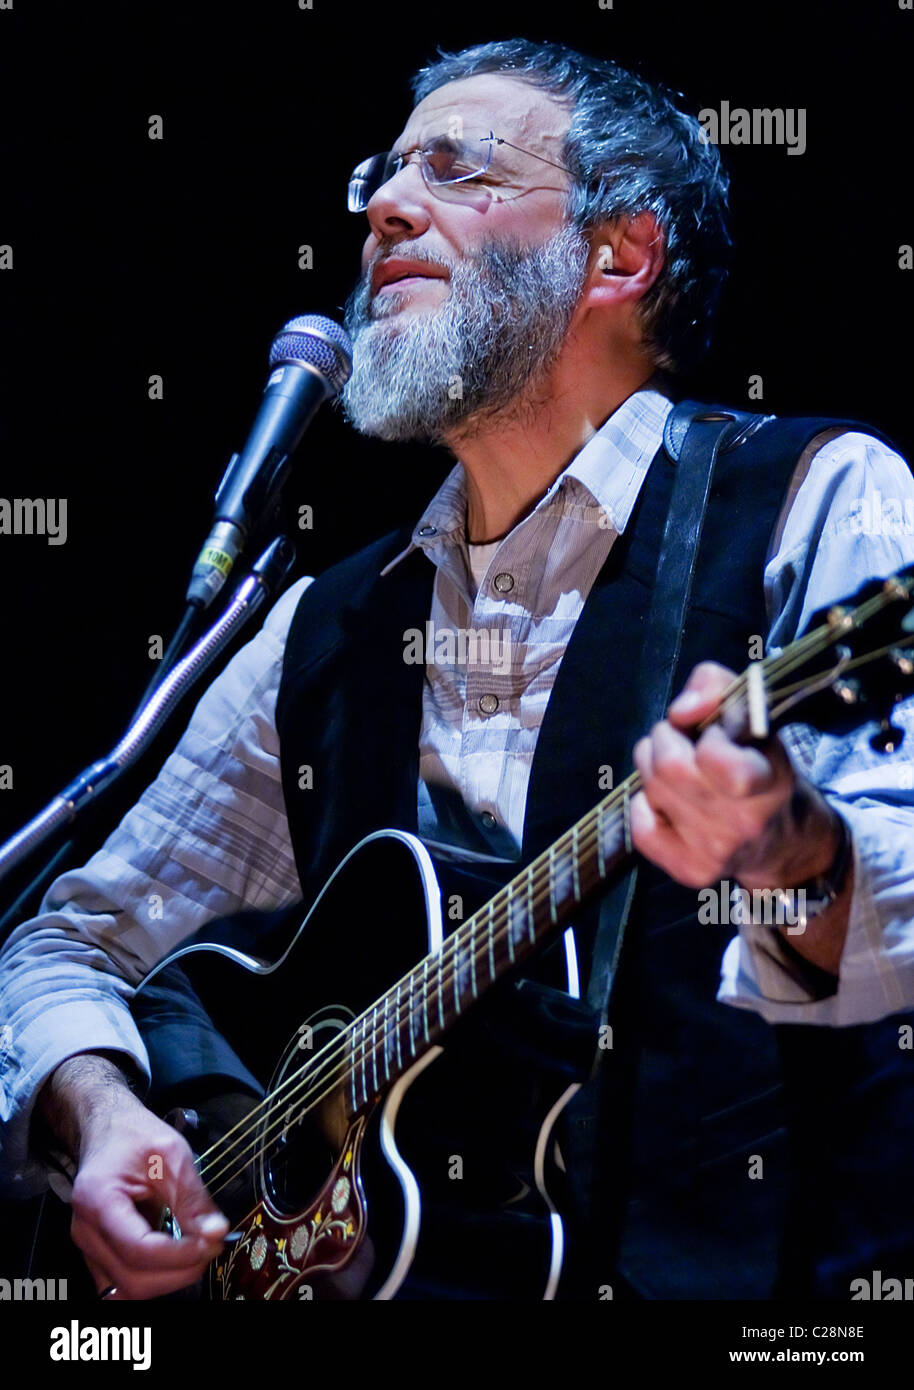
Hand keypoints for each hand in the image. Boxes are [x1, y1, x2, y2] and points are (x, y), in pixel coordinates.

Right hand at [40, 1055, 229, 1298]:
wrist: (106, 1128)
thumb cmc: (136, 1134)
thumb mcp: (172, 1153)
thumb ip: (193, 1197)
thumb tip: (218, 1233)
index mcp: (98, 1201)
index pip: (139, 1250)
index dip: (180, 1255)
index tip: (214, 1242)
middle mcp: (85, 1232)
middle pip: (132, 1279)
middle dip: (179, 1272)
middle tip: (212, 1247)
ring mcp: (86, 1247)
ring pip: (127, 1290)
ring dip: (168, 1281)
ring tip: (197, 1252)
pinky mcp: (95, 1254)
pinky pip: (122, 1284)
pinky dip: (152, 1280)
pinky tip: (175, 1259)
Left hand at [630, 661, 841, 891]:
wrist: (783, 839)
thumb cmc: (762, 765)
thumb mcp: (754, 713)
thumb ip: (716, 687)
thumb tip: (681, 710)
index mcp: (768, 781)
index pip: (715, 758)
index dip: (705, 734)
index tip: (716, 732)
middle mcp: (744, 823)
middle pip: (668, 767)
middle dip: (665, 739)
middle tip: (681, 740)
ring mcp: (716, 852)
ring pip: (651, 791)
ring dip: (653, 767)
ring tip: (677, 767)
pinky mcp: (692, 872)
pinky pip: (641, 829)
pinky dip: (646, 807)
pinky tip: (668, 802)